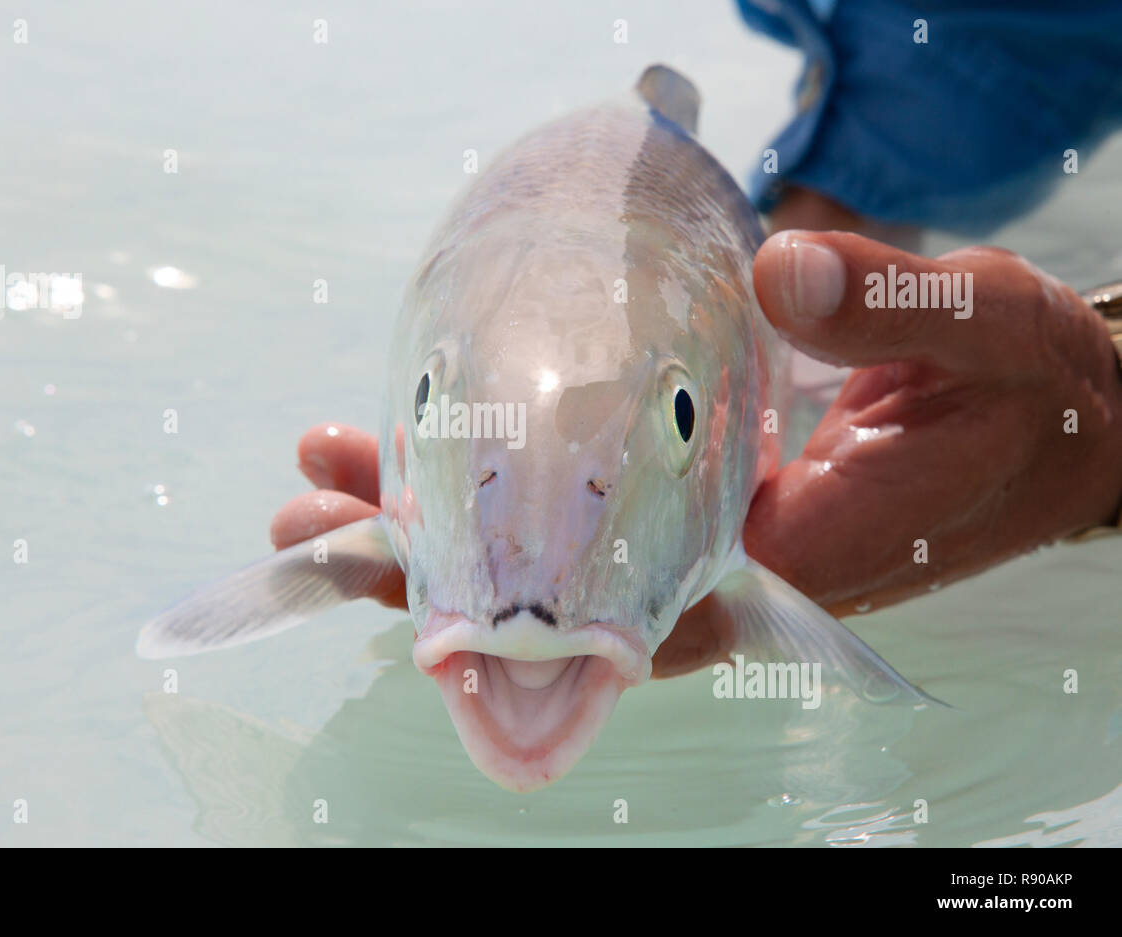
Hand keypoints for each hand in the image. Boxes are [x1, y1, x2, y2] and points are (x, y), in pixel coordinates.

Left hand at [269, 234, 1121, 678]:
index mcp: (800, 548)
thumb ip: (890, 307)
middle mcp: (735, 565)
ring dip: (440, 529)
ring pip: (557, 562)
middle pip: (562, 598)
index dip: (512, 604)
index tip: (401, 569)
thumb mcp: (985, 330)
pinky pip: (587, 517)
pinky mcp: (702, 505)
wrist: (1054, 428)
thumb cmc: (1028, 392)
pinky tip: (421, 454)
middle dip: (430, 569)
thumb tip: (777, 271)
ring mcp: (710, 540)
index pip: (634, 603)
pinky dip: (501, 492)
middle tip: (308, 523)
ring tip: (324, 487)